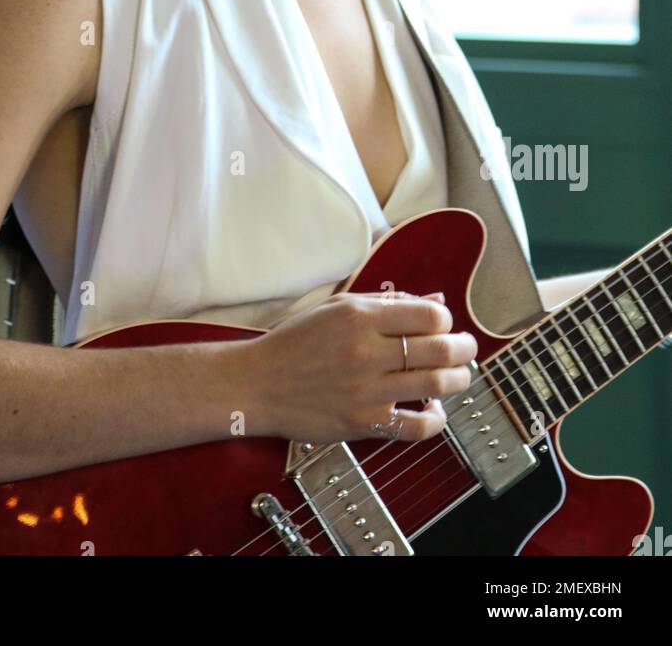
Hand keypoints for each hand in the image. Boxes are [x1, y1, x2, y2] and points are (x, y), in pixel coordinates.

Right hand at [243, 289, 477, 445]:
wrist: (257, 383)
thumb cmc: (295, 343)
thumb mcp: (336, 308)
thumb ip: (387, 303)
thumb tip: (435, 299)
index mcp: (359, 317)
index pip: (428, 314)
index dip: (446, 319)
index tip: (445, 325)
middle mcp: (365, 351)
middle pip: (440, 350)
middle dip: (464, 349)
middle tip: (467, 350)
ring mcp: (365, 389)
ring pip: (435, 385)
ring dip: (458, 381)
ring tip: (458, 377)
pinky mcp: (362, 423)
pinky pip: (415, 425)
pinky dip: (436, 420)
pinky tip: (435, 411)